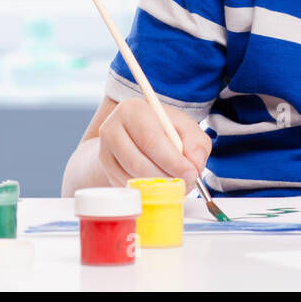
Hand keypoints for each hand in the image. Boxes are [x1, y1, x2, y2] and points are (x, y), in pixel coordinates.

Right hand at [97, 97, 211, 193]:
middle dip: (167, 178)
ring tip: (177, 183)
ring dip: (158, 188)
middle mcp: (111, 129)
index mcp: (132, 110)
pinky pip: (127, 188)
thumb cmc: (165, 130)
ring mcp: (104, 151)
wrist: (138, 135)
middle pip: (138, 163)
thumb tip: (194, 165)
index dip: (172, 161)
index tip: (191, 174)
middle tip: (187, 183)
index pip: (151, 140)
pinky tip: (160, 183)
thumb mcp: (186, 129)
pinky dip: (147, 191)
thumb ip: (196, 144)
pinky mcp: (105, 171)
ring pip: (132, 179)